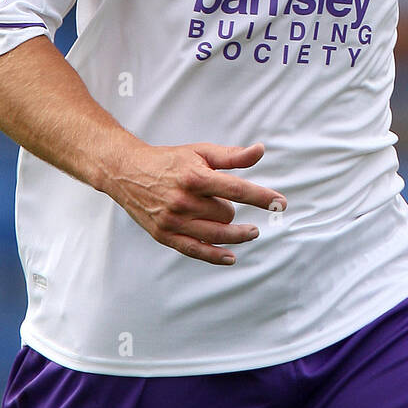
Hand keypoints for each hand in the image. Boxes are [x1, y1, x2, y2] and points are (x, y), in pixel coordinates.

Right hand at [109, 139, 286, 265]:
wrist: (127, 172)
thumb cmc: (169, 160)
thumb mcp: (200, 152)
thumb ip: (231, 156)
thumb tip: (260, 150)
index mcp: (195, 177)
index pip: (237, 190)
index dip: (262, 197)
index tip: (281, 203)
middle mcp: (184, 200)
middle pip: (226, 214)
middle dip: (230, 208)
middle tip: (221, 200)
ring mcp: (173, 220)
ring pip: (216, 234)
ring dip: (235, 234)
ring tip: (250, 232)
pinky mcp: (164, 235)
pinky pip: (195, 250)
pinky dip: (215, 255)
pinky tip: (231, 257)